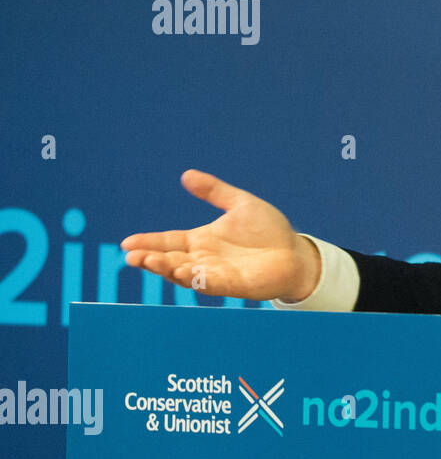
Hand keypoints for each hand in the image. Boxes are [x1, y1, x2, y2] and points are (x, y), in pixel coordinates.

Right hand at [120, 169, 321, 301]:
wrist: (295, 252)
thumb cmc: (269, 231)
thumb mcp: (240, 204)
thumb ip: (215, 191)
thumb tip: (186, 174)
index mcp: (201, 240)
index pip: (168, 241)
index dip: (148, 242)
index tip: (127, 243)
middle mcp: (204, 259)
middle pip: (170, 260)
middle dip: (150, 258)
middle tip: (132, 256)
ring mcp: (217, 273)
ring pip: (185, 274)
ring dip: (168, 269)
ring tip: (151, 261)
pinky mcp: (234, 284)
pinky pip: (212, 283)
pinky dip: (198, 279)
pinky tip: (185, 272)